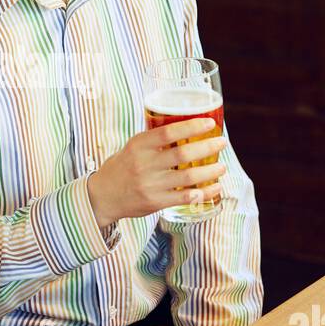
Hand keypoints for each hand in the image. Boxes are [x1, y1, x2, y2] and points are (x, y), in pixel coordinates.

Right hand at [86, 118, 227, 229]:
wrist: (102, 196)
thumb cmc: (121, 168)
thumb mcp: (132, 148)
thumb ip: (154, 141)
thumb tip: (186, 128)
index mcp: (138, 145)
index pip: (168, 132)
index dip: (191, 126)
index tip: (209, 123)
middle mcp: (144, 164)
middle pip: (182, 154)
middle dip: (207, 147)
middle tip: (221, 143)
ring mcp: (150, 185)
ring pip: (188, 177)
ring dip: (210, 172)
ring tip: (222, 167)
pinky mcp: (155, 202)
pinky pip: (185, 198)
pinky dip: (203, 193)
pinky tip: (214, 188)